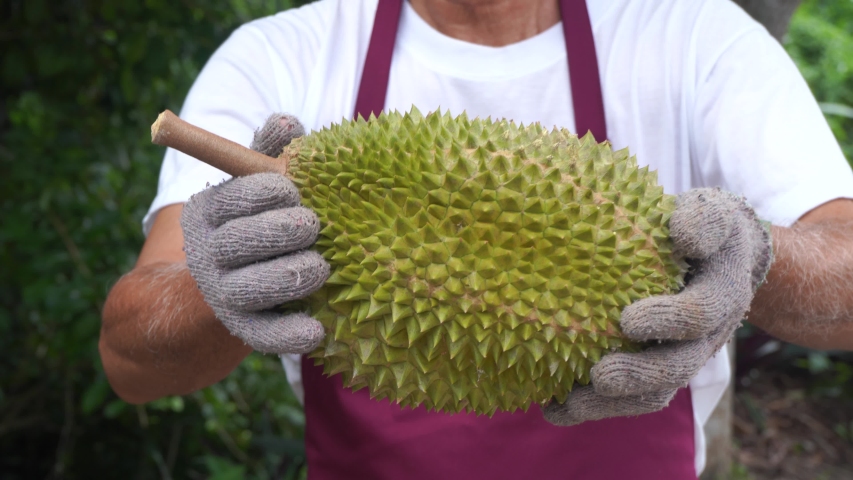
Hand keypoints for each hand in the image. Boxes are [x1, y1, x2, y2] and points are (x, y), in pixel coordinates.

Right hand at [180, 114, 329, 353]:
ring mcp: (222, 294)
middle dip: (280, 231)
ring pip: (253, 288)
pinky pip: (263, 335)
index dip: (261, 192)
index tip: (291, 189)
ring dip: (290, 276)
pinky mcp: (241, 329)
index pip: (230, 198)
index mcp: (208, 212)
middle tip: (312, 226)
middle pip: (241, 242)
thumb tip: (288, 122)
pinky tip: (316, 330)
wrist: (217, 291)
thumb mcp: (252, 186)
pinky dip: (289, 335)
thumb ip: (266, 154)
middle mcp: (207, 253)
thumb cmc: (253, 222)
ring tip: (319, 267)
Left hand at [543, 188, 772, 425]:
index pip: (700, 314)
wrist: (725, 259)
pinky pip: (631, 397)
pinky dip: (595, 405)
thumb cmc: (708, 231)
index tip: (628, 320)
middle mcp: (706, 337)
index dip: (668, 320)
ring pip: (652, 393)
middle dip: (638, 375)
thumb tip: (683, 233)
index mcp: (721, 295)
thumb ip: (704, 219)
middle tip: (600, 377)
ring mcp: (682, 358)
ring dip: (610, 405)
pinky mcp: (658, 369)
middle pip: (676, 367)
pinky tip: (555, 408)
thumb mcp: (712, 213)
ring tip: (567, 407)